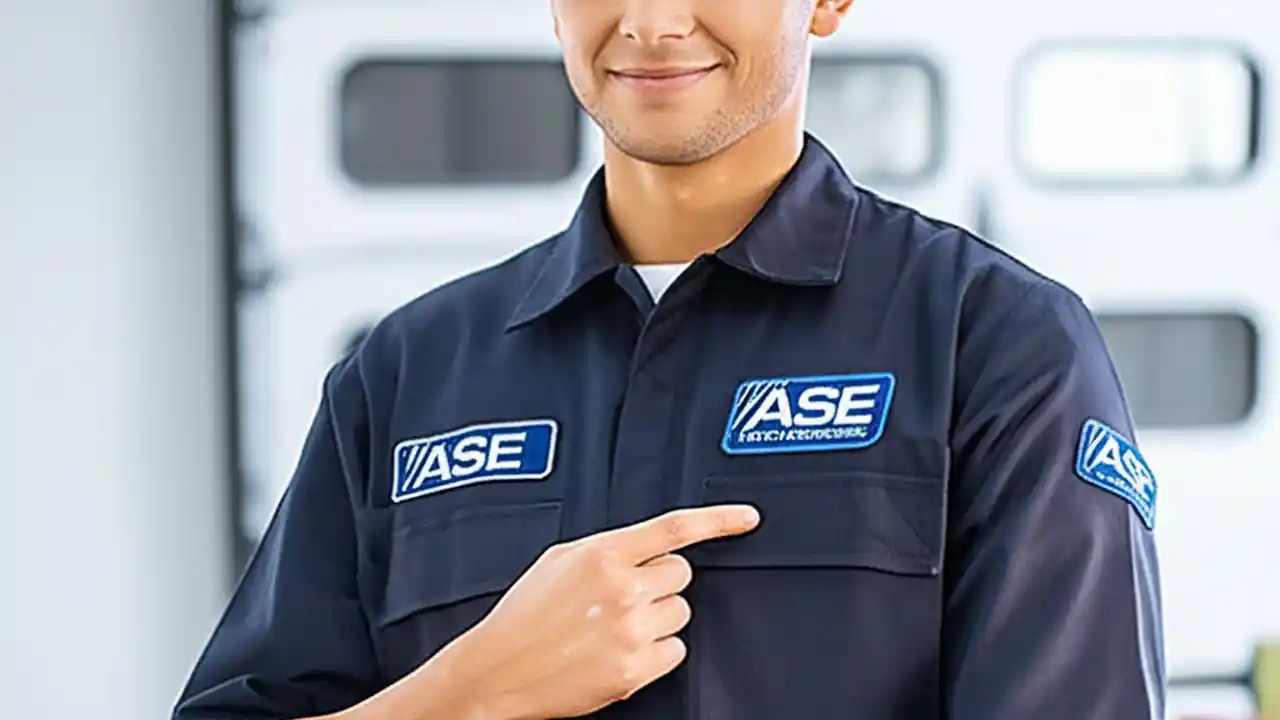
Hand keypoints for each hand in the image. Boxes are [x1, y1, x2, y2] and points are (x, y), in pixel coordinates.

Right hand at [437, 504, 761, 718]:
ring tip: (614, 625)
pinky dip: (656, 650)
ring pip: (680, 612)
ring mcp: (631, 631)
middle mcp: (622, 590)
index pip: (675, 528)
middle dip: (660, 581)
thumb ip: (608, 548)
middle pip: (682, 574)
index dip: (718, 520)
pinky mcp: (635, 668)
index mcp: (603, 555)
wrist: (497, 670)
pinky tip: (620, 648)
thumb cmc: (524, 615)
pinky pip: (676, 650)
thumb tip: (647, 546)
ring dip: (657, 616)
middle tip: (626, 595)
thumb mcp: (560, 560)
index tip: (747, 518)